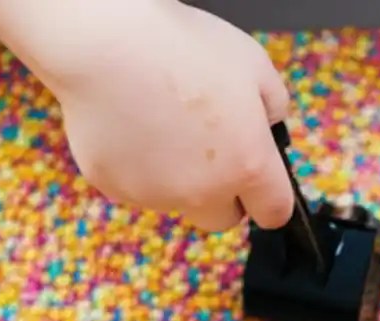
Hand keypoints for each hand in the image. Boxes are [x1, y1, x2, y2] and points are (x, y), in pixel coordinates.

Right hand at [46, 2, 294, 230]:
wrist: (105, 43)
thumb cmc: (183, 46)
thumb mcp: (253, 64)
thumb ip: (273, 105)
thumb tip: (268, 124)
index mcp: (249, 164)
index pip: (275, 212)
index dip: (269, 197)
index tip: (261, 184)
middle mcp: (205, 191)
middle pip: (223, 218)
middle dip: (222, 194)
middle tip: (210, 151)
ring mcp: (156, 195)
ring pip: (175, 199)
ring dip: (175, 176)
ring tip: (160, 121)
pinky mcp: (114, 187)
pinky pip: (132, 184)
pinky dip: (134, 163)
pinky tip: (129, 122)